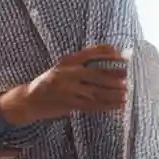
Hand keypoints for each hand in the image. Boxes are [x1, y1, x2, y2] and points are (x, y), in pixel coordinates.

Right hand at [0, 45, 127, 126]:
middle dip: (115, 76)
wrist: (29, 99)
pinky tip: (118, 105)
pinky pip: (92, 105)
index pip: (92, 52)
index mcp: (68, 60)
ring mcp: (69, 89)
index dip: (109, 52)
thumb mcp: (62, 67)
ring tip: (127, 93)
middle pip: (97, 74)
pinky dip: (107, 106)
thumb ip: (81, 64)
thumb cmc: (50, 82)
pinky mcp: (69, 104)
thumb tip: (109, 66)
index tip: (124, 54)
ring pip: (96, 91)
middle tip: (129, 77)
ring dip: (114, 93)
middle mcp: (68, 73)